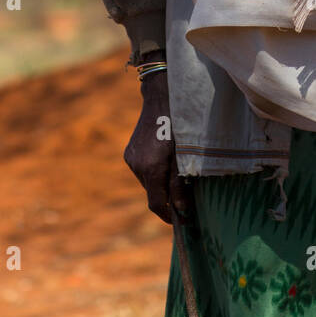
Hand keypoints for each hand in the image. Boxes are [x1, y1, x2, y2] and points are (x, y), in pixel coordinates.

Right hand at [123, 70, 191, 223]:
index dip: (168, 215)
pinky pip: (142, 170)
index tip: (182, 220)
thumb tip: (182, 211)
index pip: (156, 204)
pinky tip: (165, 158)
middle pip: (152, 193)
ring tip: (176, 170)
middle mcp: (136, 166)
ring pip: (147, 181)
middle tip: (186, 192)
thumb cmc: (179, 124)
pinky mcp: (129, 152)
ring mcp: (130, 158)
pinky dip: (154, 171)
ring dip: (161, 182)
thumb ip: (181, 183)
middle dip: (167, 196)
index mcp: (151, 168)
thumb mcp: (185, 154)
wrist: (161, 96)